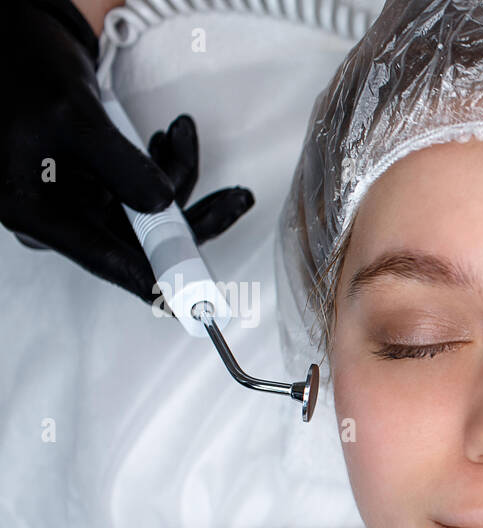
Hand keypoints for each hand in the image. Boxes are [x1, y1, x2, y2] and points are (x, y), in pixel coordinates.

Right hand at [0, 0, 253, 304]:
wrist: (10, 43)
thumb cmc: (25, 73)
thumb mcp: (72, 117)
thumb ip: (119, 166)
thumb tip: (163, 207)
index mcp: (38, 215)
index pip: (113, 263)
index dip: (163, 284)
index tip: (203, 308)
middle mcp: (59, 221)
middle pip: (144, 242)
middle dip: (191, 213)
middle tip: (238, 196)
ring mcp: (76, 206)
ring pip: (150, 216)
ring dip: (178, 178)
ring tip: (180, 132)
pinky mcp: (93, 190)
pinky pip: (140, 196)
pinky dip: (162, 171)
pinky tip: (167, 141)